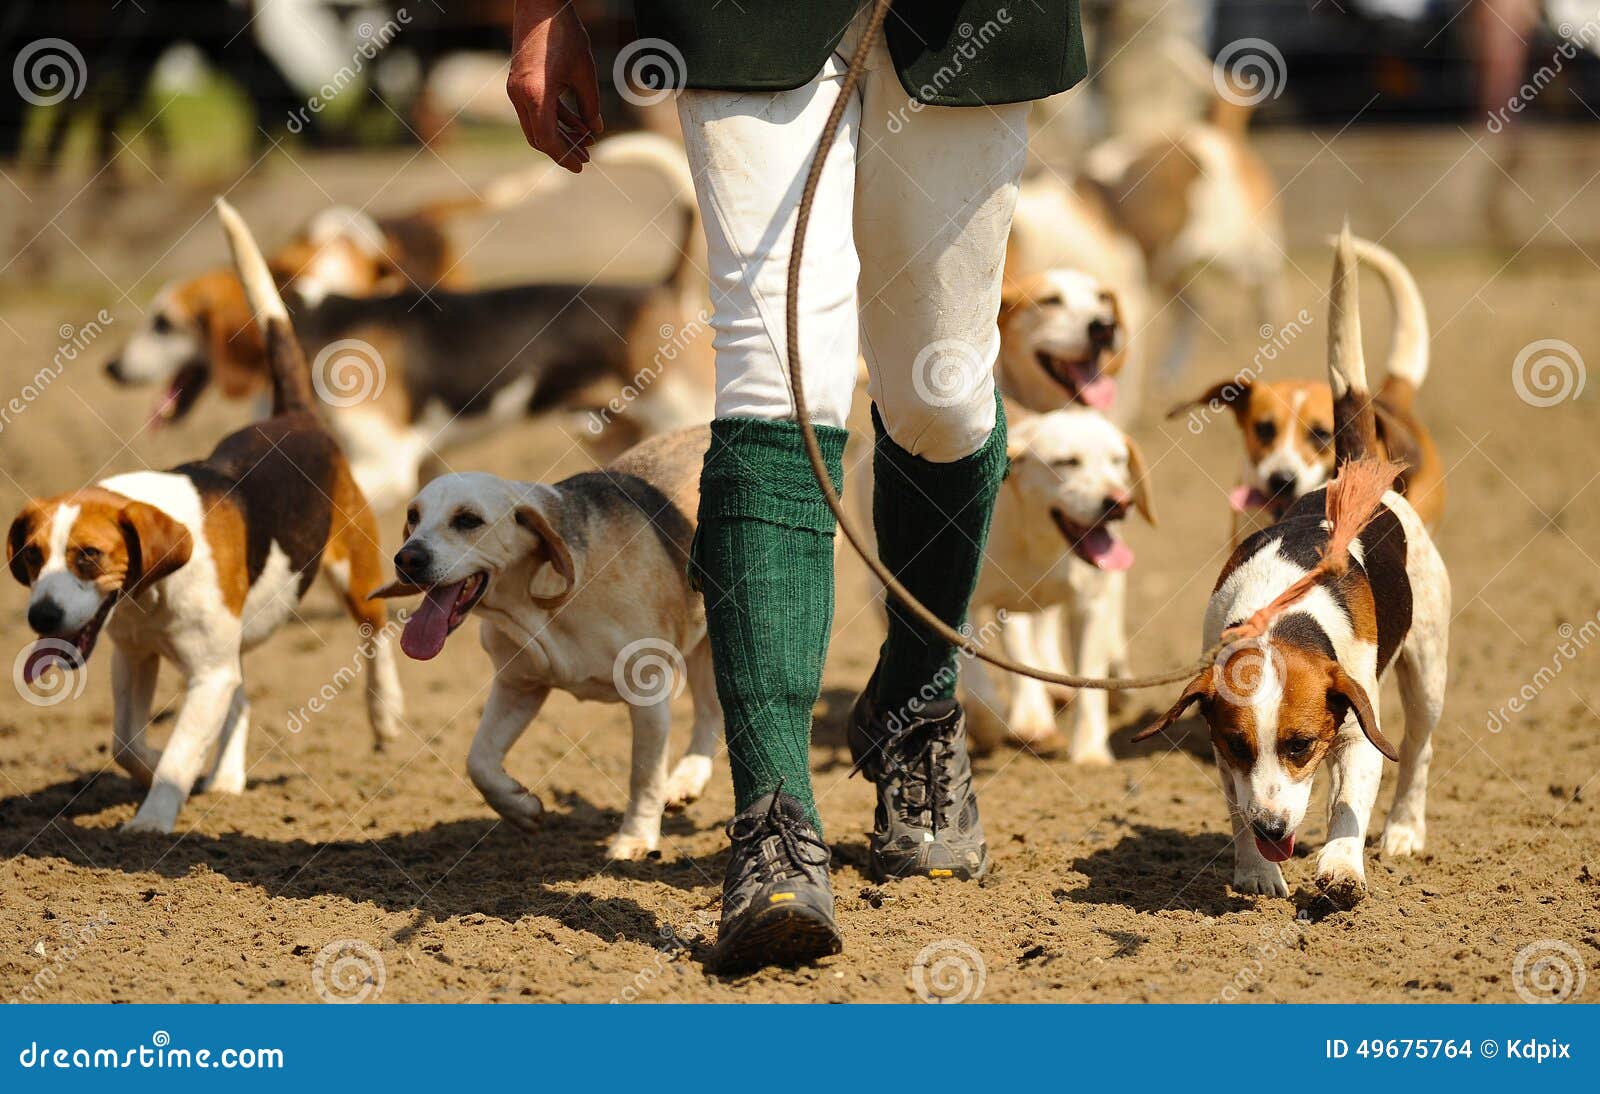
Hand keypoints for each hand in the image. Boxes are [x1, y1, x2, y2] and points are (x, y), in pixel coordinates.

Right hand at [507, 0, 602, 171]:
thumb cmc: (563, 33)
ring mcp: (516, 89)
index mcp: (536, 95)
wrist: (540, 4)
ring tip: (586, 144)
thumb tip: (596, 130)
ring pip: (537, 125)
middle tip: (586, 160)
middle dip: (563, 151)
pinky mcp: (520, 82)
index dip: (565, 156)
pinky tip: (578, 124)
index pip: (547, 139)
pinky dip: (556, 119)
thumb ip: (590, 105)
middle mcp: (520, 95)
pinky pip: (536, 110)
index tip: (582, 166)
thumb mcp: (584, 72)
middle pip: (539, 137)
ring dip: (561, 136)